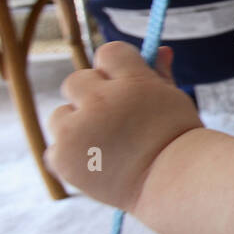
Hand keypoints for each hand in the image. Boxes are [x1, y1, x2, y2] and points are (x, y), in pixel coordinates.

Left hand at [44, 42, 203, 211]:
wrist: (174, 184)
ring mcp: (78, 130)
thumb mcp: (173, 100)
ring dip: (76, 125)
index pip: (108, 53)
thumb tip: (161, 49)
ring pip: (60, 115)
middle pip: (76, 80)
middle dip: (91, 96)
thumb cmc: (178, 140)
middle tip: (114, 121)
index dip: (115, 69)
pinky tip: (96, 163)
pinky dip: (70, 155)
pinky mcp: (63, 157)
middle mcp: (101, 101)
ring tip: (105, 146)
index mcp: (132, 81)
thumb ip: (160, 74)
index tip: (124, 86)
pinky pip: (55, 147)